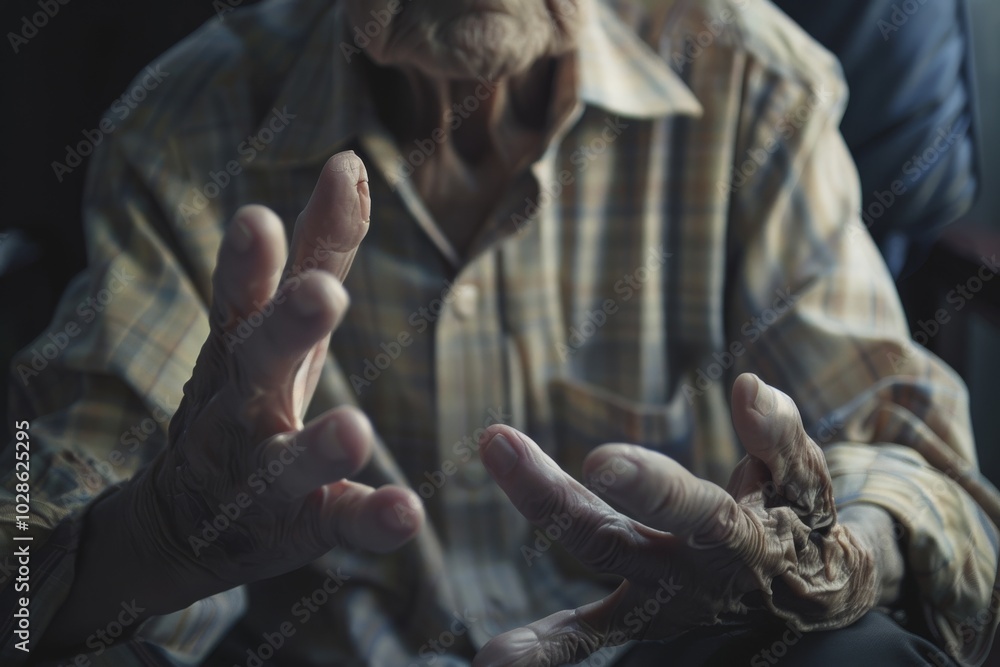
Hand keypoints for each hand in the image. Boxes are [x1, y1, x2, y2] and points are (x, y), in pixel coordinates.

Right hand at [140, 151, 423, 589]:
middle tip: (320, 295)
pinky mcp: (295, 525)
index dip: (254, 257)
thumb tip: (350, 159)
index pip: (246, 292)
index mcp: (239, 346)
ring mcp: (261, 470)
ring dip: (316, 446)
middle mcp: (241, 403)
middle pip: (255, 360)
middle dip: (284, 325)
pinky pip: (332, 523)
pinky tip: (405, 512)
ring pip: (282, 461)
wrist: (188, 514)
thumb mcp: (277, 320)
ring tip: (354, 429)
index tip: (262, 216)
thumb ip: (319, 247)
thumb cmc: (248, 392)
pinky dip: (368, 520)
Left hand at [473, 373, 881, 666]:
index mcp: (737, 540)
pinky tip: (494, 660)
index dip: (650, 488)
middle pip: (611, 541)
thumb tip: (747, 387)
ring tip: (489, 649)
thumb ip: (779, 436)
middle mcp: (688, 579)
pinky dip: (548, 648)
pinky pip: (589, 636)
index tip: (599, 460)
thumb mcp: (805, 478)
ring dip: (542, 608)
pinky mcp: (638, 618)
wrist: (812, 594)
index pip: (693, 513)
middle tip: (499, 444)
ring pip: (592, 596)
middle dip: (551, 497)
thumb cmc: (800, 520)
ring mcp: (658, 605)